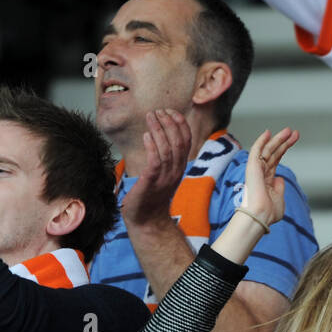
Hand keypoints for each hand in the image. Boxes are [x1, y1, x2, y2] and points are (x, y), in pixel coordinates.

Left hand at [122, 109, 192, 228]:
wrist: (147, 221)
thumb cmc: (151, 196)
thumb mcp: (162, 174)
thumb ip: (164, 157)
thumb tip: (157, 135)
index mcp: (180, 167)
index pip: (186, 141)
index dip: (180, 123)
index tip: (170, 111)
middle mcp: (176, 171)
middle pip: (178, 142)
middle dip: (169, 123)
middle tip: (157, 111)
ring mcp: (165, 178)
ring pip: (167, 149)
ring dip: (159, 130)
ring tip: (150, 117)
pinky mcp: (152, 182)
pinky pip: (155, 161)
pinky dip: (152, 146)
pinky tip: (146, 136)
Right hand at [238, 126, 298, 228]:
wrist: (261, 216)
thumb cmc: (269, 213)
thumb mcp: (279, 199)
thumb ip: (280, 188)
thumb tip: (280, 178)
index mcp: (266, 180)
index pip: (276, 159)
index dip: (284, 148)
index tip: (294, 139)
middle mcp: (261, 173)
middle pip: (273, 152)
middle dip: (283, 142)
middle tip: (294, 132)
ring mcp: (256, 170)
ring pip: (267, 150)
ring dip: (277, 139)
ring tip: (288, 130)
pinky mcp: (252, 167)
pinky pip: (256, 151)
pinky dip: (261, 141)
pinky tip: (268, 133)